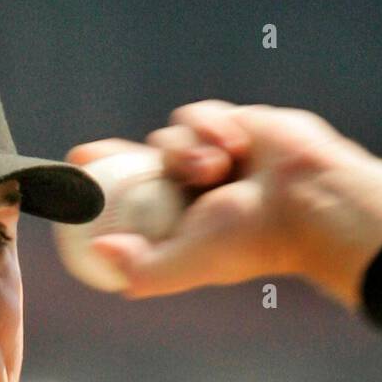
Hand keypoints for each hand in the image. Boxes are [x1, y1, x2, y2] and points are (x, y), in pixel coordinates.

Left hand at [65, 100, 381, 305]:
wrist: (310, 199)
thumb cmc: (253, 239)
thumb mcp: (190, 262)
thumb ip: (144, 267)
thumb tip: (100, 253)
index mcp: (182, 223)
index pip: (131, 204)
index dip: (100, 192)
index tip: (72, 186)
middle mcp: (194, 191)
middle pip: (139, 164)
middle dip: (115, 159)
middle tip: (87, 156)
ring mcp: (212, 156)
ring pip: (167, 136)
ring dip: (184, 151)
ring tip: (215, 170)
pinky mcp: (231, 124)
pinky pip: (195, 115)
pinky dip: (208, 128)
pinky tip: (233, 147)